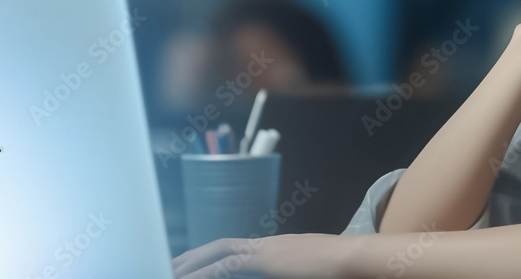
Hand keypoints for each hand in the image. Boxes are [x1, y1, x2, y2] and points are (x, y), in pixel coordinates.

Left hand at [171, 233, 355, 278]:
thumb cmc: (334, 268)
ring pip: (219, 253)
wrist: (351, 258)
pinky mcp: (265, 259)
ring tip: (170, 270)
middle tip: (169, 266)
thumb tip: (277, 271)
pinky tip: (188, 276)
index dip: (211, 255)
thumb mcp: (303, 270)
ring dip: (193, 263)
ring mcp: (266, 250)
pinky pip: (227, 264)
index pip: (235, 248)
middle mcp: (266, 245)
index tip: (193, 263)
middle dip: (194, 257)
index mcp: (275, 249)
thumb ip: (284, 270)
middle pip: (221, 247)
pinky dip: (206, 270)